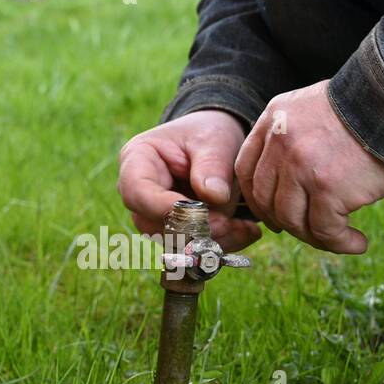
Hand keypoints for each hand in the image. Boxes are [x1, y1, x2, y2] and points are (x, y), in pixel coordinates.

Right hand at [117, 110, 261, 252]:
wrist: (217, 145)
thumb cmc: (209, 134)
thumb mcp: (215, 140)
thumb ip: (213, 165)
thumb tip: (214, 197)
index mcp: (138, 160)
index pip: (136, 191)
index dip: (162, 207)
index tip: (198, 213)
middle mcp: (140, 194)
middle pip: (154, 224)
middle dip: (194, 230)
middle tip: (229, 223)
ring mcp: (155, 217)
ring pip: (175, 243)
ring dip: (212, 242)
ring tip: (246, 228)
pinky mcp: (176, 233)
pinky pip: (193, 249)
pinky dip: (222, 244)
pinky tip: (247, 231)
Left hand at [235, 80, 383, 253]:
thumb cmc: (372, 108)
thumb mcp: (318, 108)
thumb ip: (296, 136)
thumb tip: (289, 182)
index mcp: (275, 117)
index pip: (247, 168)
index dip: (257, 199)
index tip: (274, 216)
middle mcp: (281, 140)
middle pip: (266, 198)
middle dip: (285, 223)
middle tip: (311, 232)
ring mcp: (300, 164)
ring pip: (291, 219)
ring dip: (314, 237)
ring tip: (340, 238)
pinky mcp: (327, 187)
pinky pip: (324, 230)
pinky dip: (340, 243)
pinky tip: (357, 243)